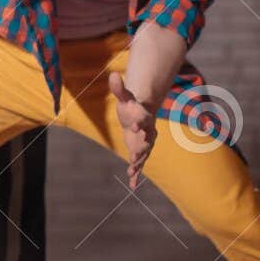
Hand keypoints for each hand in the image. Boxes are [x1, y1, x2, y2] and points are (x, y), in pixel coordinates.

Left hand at [108, 72, 156, 190]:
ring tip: (132, 170)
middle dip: (141, 149)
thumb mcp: (125, 98)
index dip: (139, 124)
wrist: (139, 116)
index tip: (134, 127)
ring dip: (138, 163)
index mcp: (144, 119)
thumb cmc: (132, 106)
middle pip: (145, 142)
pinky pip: (139, 164)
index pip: (142, 121)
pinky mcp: (139, 152)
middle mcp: (147, 133)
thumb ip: (119, 88)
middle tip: (135, 156)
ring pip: (142, 155)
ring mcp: (144, 144)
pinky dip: (136, 174)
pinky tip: (132, 184)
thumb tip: (112, 75)